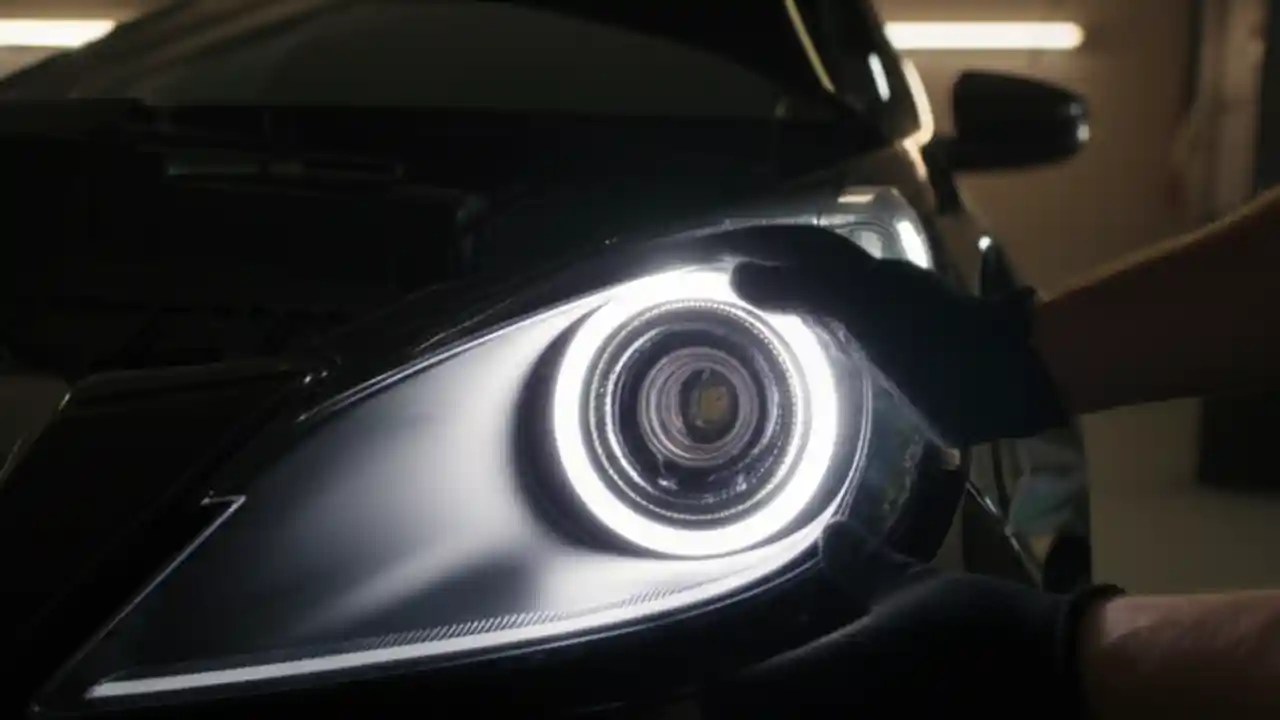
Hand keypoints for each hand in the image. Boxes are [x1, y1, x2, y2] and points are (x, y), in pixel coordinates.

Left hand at [702, 521, 1119, 718]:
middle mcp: (841, 719)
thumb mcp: (914, 589)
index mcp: (828, 678)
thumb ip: (861, 565)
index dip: (712, 686)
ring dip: (787, 711)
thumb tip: (828, 534)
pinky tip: (841, 697)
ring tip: (792, 685)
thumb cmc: (980, 628)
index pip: (734, 697)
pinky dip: (830, 716)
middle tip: (745, 680)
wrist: (1063, 680)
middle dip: (745, 708)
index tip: (709, 667)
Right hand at [732, 250, 1064, 443]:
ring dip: (776, 290)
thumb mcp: (871, 312)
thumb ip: (807, 290)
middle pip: (803, 263)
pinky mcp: (896, 361)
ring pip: (817, 296)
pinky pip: (832, 334)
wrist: (1013, 390)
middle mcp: (873, 290)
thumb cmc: (944, 348)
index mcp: (864, 275)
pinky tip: (790, 346)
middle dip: (754, 259)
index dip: (748, 240)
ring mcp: (885, 324)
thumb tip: (739, 273)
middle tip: (700, 269)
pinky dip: (800, 329)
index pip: (793, 244)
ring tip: (731, 300)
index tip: (696, 244)